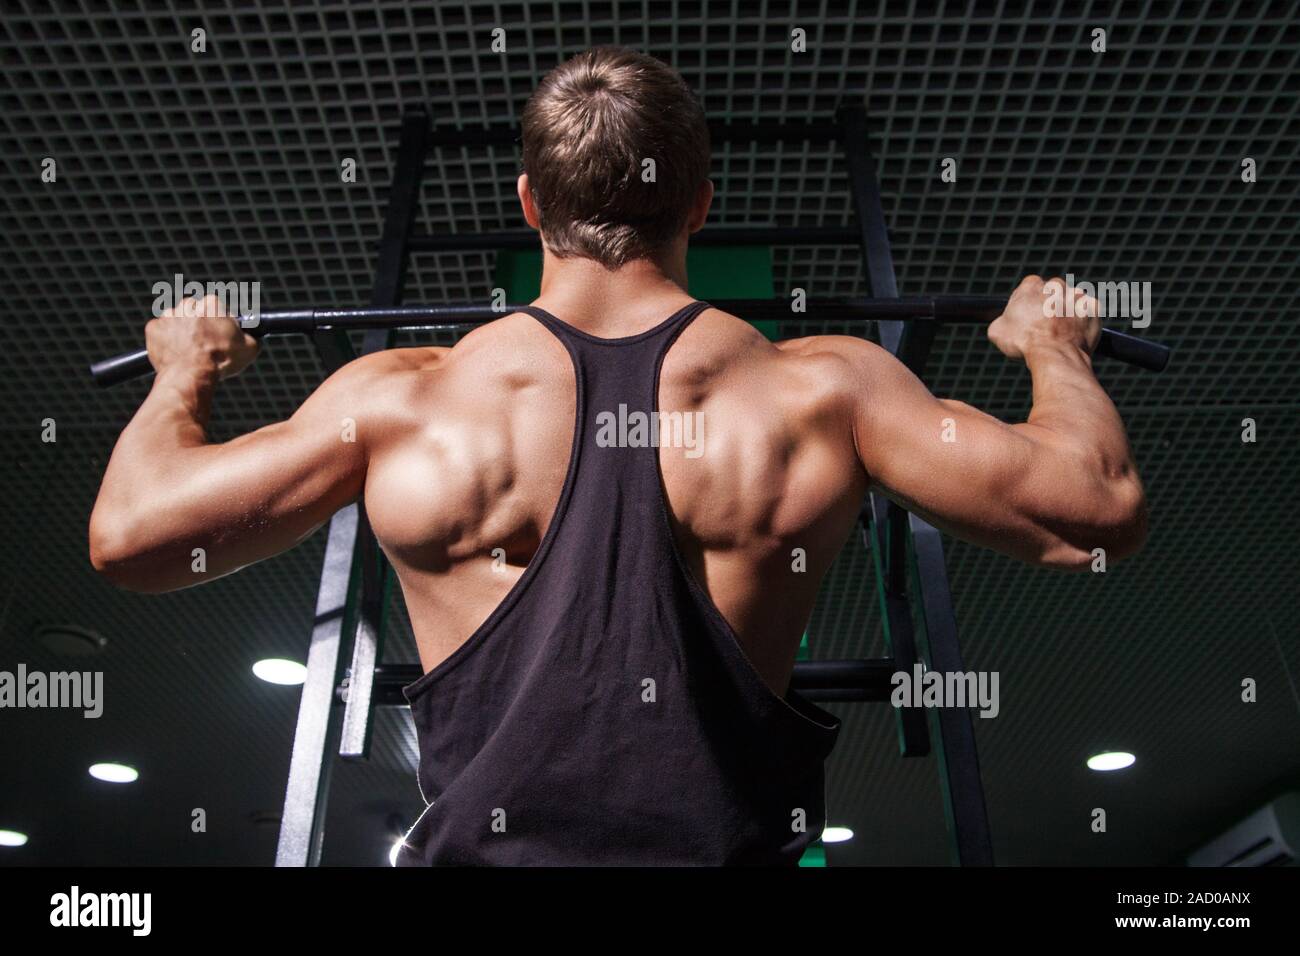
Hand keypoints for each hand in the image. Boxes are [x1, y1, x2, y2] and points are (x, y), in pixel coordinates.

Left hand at [144, 294, 259, 380]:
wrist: (191, 375)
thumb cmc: (220, 360)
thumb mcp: (250, 349)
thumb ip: (254, 338)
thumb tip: (256, 336)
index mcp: (212, 303)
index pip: (217, 308)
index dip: (221, 323)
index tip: (221, 336)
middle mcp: (188, 304)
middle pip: (194, 311)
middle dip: (199, 325)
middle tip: (205, 344)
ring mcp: (168, 315)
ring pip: (176, 321)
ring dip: (181, 332)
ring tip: (188, 352)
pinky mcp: (153, 328)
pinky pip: (160, 333)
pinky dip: (166, 341)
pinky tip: (175, 354)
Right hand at [987, 275, 1100, 361]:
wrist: (1054, 355)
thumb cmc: (1024, 342)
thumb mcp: (997, 331)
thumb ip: (1002, 320)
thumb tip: (1004, 322)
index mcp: (1031, 285)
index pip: (1028, 290)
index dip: (1027, 305)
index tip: (1027, 319)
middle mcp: (1056, 285)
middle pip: (1051, 294)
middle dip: (1048, 307)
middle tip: (1044, 327)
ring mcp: (1077, 295)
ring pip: (1071, 302)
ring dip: (1066, 314)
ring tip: (1060, 335)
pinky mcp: (1094, 308)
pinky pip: (1088, 313)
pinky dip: (1083, 323)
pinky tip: (1074, 336)